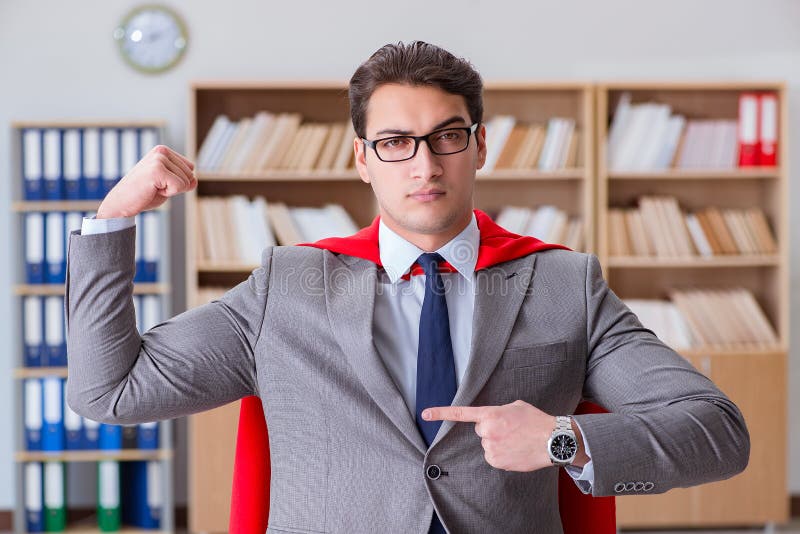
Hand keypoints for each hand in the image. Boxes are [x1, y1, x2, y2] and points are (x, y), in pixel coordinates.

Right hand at [96, 145, 196, 218]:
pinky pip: (180, 186)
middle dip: (176, 186)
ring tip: (153, 188)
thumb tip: (195, 180)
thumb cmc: (144, 193)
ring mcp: (159, 159)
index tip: (160, 182)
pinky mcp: (157, 170)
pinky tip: (153, 190)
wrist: (121, 203)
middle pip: (190, 174)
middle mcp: (161, 151)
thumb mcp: (168, 185)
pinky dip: (169, 193)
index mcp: (163, 151)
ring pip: (186, 181)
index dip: (178, 181)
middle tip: (155, 187)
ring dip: (171, 190)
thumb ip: (184, 180)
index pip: (190, 168)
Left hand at [422, 400, 587, 471]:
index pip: (461, 413)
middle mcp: (487, 432)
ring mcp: (491, 448)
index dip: (441, 413)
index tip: (425, 414)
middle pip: (481, 430)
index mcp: (490, 414)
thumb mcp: (515, 406)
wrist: (552, 440)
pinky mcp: (496, 462)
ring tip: (516, 440)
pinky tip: (515, 450)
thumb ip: (498, 411)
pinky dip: (502, 454)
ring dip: (497, 443)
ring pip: (487, 444)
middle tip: (510, 429)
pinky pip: (493, 457)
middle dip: (492, 430)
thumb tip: (493, 419)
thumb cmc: (536, 420)